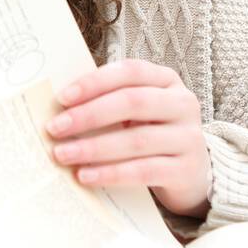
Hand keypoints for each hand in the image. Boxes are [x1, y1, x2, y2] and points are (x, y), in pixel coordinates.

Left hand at [45, 59, 210, 218]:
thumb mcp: (137, 111)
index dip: (95, 82)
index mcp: (167, 80)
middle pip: (133, 102)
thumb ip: (108, 101)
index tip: (62, 97)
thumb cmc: (152, 132)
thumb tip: (60, 107)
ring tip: (63, 154)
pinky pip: (143, 170)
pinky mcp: (186, 170)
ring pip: (136, 140)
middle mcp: (183, 104)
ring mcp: (189, 137)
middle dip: (89, 115)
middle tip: (55, 128)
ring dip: (93, 148)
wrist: (191, 173)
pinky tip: (86, 176)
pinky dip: (110, 173)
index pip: (130, 72)